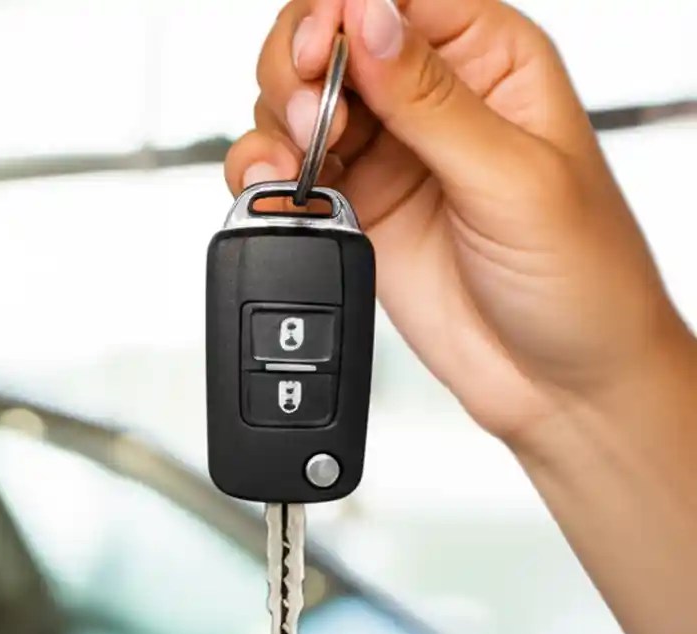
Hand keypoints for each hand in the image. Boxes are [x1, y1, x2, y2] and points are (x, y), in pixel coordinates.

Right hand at [224, 0, 691, 446]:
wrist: (560, 385)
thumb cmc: (581, 276)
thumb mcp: (513, 177)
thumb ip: (430, 98)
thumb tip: (366, 18)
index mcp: (490, 59)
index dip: (342, 8)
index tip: (317, 50)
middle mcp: (429, 95)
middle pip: (327, 35)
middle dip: (297, 65)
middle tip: (312, 118)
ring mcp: (385, 151)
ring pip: (294, 98)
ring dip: (278, 121)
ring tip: (303, 161)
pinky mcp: (350, 206)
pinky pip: (283, 168)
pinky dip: (262, 172)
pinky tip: (281, 188)